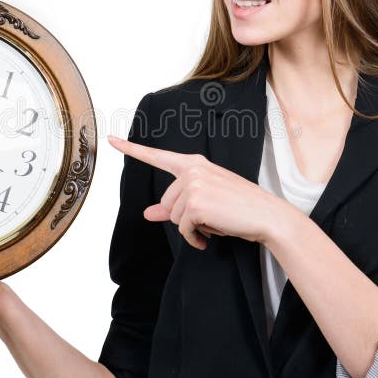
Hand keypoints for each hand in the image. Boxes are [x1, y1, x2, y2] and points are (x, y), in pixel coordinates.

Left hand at [107, 135, 286, 250]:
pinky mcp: (195, 203)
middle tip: (211, 216)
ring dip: (192, 228)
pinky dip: (195, 238)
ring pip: (174, 217)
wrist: (266, 215)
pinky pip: (183, 229)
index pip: (157, 156)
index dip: (131, 149)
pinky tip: (211, 235)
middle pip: (167, 203)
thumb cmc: (239, 208)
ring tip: (216, 223)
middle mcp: (191, 169)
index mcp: (194, 163)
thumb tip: (147, 213)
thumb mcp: (204, 203)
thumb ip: (173, 206)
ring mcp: (192, 185)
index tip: (111, 140)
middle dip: (184, 217)